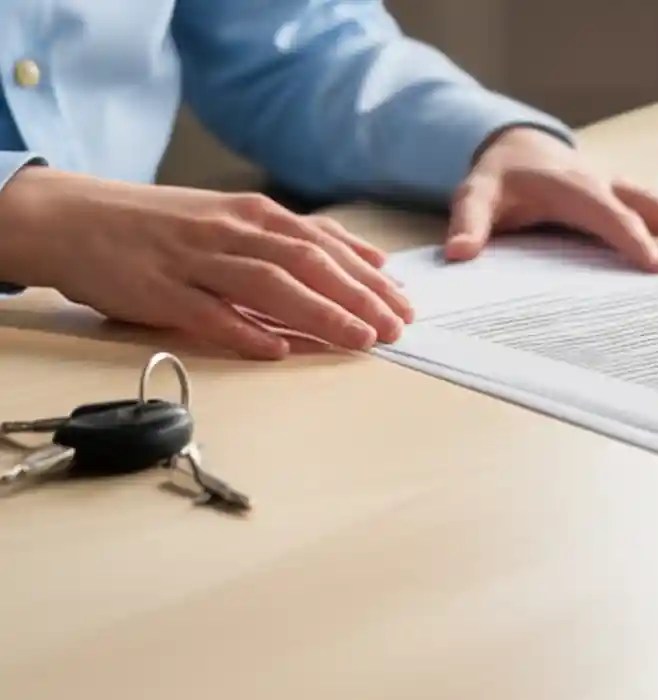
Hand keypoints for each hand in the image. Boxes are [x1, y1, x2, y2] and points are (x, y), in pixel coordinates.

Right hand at [0, 167, 411, 359]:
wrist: (75, 217)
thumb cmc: (166, 225)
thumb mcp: (234, 219)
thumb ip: (294, 240)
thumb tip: (363, 263)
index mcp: (254, 214)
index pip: (324, 245)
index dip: (369, 275)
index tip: (404, 301)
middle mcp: (231, 232)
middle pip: (307, 263)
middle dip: (357, 296)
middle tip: (395, 326)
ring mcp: (195, 261)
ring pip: (268, 285)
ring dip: (319, 313)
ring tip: (358, 339)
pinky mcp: (160, 291)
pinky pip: (207, 313)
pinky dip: (244, 331)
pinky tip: (277, 350)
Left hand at [445, 127, 657, 271]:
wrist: (519, 147)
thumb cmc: (499, 180)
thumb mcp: (475, 195)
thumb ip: (469, 223)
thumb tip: (459, 254)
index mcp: (574, 186)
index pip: (609, 214)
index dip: (634, 239)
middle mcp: (611, 183)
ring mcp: (631, 186)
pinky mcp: (642, 194)